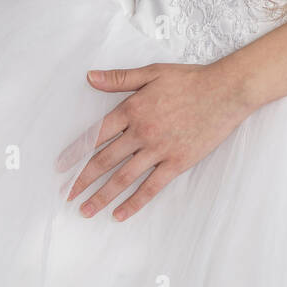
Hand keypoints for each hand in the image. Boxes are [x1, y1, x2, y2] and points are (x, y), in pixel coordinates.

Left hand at [61, 58, 252, 221]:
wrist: (225, 91)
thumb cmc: (189, 79)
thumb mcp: (152, 72)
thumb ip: (120, 78)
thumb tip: (90, 77)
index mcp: (132, 109)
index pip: (96, 135)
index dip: (77, 152)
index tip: (61, 168)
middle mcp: (141, 132)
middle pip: (105, 160)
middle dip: (83, 180)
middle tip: (68, 196)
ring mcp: (159, 150)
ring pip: (123, 177)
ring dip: (102, 195)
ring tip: (86, 210)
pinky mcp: (177, 163)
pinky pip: (151, 187)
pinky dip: (134, 202)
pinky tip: (119, 214)